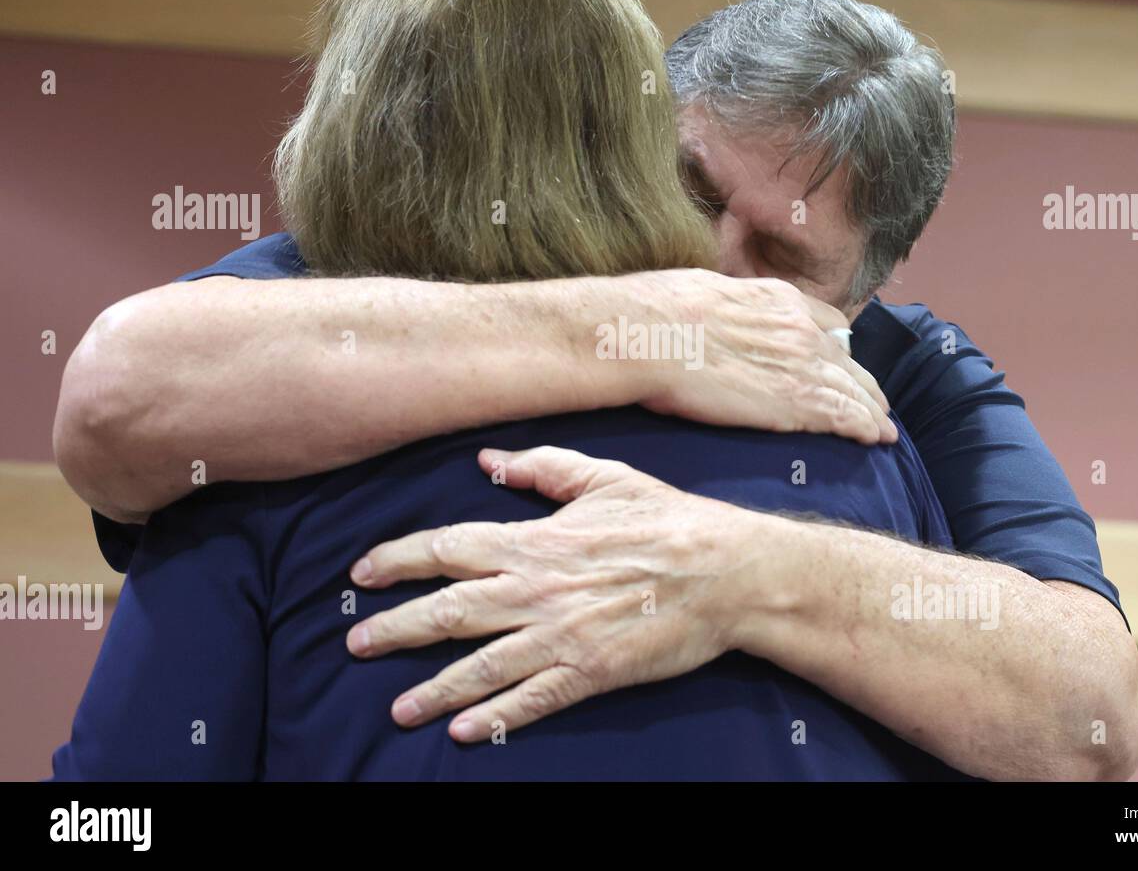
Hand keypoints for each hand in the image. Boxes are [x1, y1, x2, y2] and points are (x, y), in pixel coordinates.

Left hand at [345, 446, 758, 740]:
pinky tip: (463, 733)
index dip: (400, 560)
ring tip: (397, 708)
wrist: (726, 570)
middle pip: (449, 611)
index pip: (449, 548)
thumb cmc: (668, 518)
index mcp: (536, 540)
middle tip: (355, 643)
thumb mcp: (605, 477)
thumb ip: (542, 467)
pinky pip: (533, 699)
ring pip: (481, 665)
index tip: (363, 572)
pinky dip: (496, 718)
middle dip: (396, 628)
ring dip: (433, 687)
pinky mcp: (591, 671)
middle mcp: (537, 590)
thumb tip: (487, 460)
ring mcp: (562, 634)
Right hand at [632, 269, 895, 445]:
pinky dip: (865, 427)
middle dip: (862, 382)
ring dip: (872, 410)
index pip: (825, 323)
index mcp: (776, 299)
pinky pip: (845, 416)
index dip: (836, 346)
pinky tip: (875, 438)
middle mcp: (799, 328)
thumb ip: (724, 307)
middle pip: (846, 360)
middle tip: (873, 401)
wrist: (651, 335)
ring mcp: (803, 364)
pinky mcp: (797, 401)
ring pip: (853, 390)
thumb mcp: (703, 292)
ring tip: (882, 427)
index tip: (839, 360)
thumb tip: (711, 317)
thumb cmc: (656, 312)